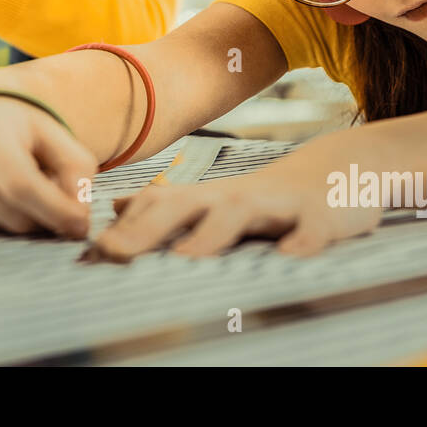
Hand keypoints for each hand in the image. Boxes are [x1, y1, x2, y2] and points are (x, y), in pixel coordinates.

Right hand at [0, 94, 95, 237]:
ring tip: (18, 186)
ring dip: (24, 219)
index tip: (81, 226)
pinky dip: (2, 223)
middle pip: (17, 217)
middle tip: (48, 189)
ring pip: (3, 232)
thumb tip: (76, 223)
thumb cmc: (20, 131)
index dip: (56, 210)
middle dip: (44, 215)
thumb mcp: (56, 136)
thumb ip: (77, 173)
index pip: (20, 185)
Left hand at [87, 164, 382, 260]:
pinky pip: (312, 230)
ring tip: (186, 256)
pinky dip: (302, 243)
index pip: (155, 206)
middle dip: (146, 229)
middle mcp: (234, 198)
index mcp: (207, 199)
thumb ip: (166, 206)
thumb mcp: (215, 199)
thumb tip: (113, 209)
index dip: (119, 227)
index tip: (84, 251)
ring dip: (212, 234)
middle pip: (185, 207)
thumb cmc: (268, 197)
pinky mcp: (321, 217)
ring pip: (241, 214)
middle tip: (111, 252)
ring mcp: (277, 205)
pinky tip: (289, 258)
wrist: (342, 169)